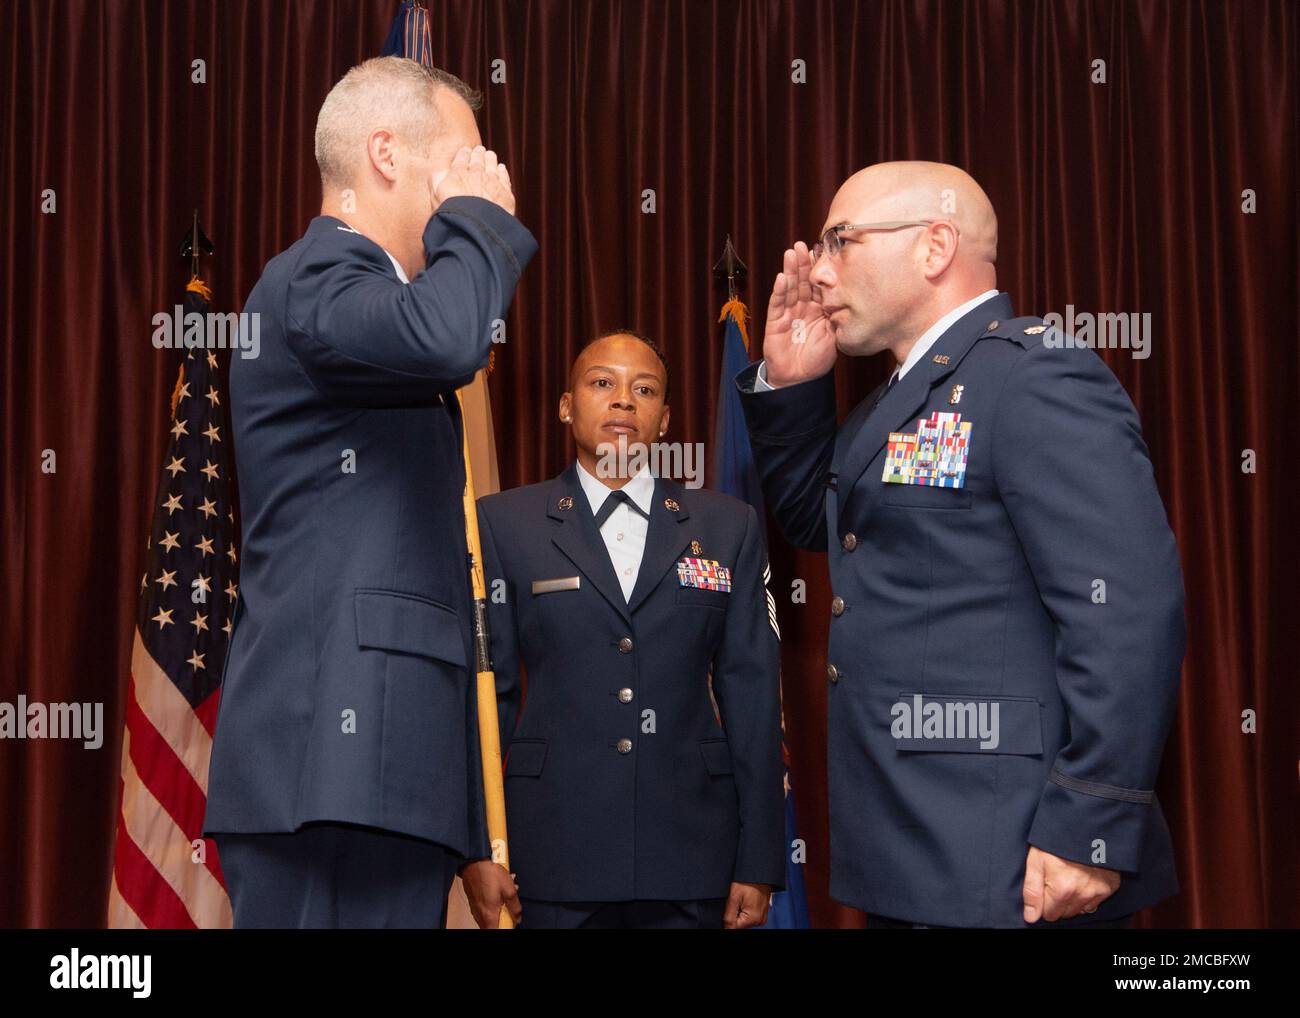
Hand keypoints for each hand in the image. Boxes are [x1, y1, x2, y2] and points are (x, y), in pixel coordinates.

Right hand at [432, 145, 515, 216]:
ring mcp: (492, 183)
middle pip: (478, 159)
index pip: (461, 159)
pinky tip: (501, 168)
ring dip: (490, 159)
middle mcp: (476, 174)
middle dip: (478, 154)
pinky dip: (502, 171)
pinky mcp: (505, 194)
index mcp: (458, 174)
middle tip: (479, 150)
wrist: (475, 227)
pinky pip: (504, 178)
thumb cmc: (452, 214)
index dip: (463, 154)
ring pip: (492, 165)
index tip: (466, 150)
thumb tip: (439, 172)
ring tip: (490, 155)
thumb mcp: (436, 196)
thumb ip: (436, 181)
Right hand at [458, 859, 521, 928]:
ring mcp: (474, 907)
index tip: (510, 922)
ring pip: (488, 915)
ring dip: (498, 908)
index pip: (496, 931)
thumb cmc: (489, 872)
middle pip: (491, 925)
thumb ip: (514, 906)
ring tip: (505, 894)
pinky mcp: (472, 900)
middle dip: (503, 917)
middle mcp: (479, 914)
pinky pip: (483, 907)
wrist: (473, 860)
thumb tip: (517, 917)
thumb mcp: (509, 888)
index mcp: (489, 914)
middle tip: (509, 907)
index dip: (505, 928)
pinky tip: (498, 889)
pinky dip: (491, 902)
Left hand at [723, 881, 770, 928]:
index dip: (729, 916)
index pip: (734, 927)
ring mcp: (762, 917)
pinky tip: (746, 900)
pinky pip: (750, 916)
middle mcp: (759, 920)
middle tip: (737, 900)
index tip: (732, 905)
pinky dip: (746, 910)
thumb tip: (726, 929)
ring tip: (742, 898)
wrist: (758, 873)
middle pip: (740, 924)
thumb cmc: (747, 881)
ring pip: (744, 920)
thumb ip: (729, 916)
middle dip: (735, 914)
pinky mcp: (762, 913)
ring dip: (740, 911)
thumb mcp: (734, 897)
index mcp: (753, 918)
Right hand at [761, 241, 836, 386]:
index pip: (819, 285)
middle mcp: (803, 308)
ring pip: (789, 288)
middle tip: (803, 244)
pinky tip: (782, 277)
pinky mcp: (775, 322)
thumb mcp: (834, 335)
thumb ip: (836, 316)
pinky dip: (779, 291)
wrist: (800, 379)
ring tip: (791, 253)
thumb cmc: (818, 359)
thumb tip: (845, 296)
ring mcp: (788, 314)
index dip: (819, 269)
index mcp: (818, 309)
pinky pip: (777, 304)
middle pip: (802, 281)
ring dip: (790, 271)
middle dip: (803, 263)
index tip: (822, 251)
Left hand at [1021, 845, 1120, 922]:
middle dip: (1057, 901)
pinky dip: (1086, 895)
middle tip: (1055, 879)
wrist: (1085, 823)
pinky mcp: (1109, 887)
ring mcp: (1098, 891)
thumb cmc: (1056, 840)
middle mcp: (1082, 894)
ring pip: (1079, 909)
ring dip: (1072, 899)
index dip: (1043, 902)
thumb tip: (1030, 917)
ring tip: (1068, 877)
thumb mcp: (1036, 860)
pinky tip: (1081, 878)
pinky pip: (1094, 903)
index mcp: (1062, 889)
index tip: (1044, 887)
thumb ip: (1032, 891)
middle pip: (1064, 913)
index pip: (1048, 914)